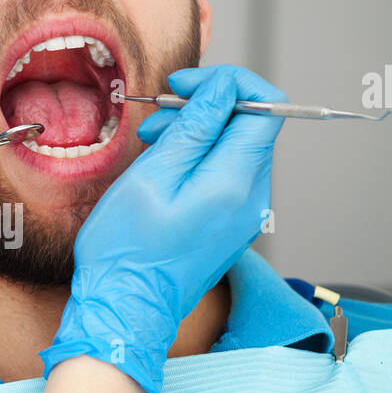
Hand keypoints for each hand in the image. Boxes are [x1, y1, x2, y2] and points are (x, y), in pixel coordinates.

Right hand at [39, 64, 287, 392]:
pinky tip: (164, 166)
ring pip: (236, 147)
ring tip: (153, 141)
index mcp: (235, 182)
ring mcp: (245, 213)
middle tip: (157, 116)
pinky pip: (226, 174)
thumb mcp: (152, 176)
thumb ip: (194, 128)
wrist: (125, 309)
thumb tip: (223, 89)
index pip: (266, 106)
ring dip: (198, 132)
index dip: (228, 83)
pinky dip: (199, 158)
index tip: (186, 83)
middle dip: (206, 107)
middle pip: (250, 125)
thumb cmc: (127, 250)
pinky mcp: (231, 224)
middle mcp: (252, 197)